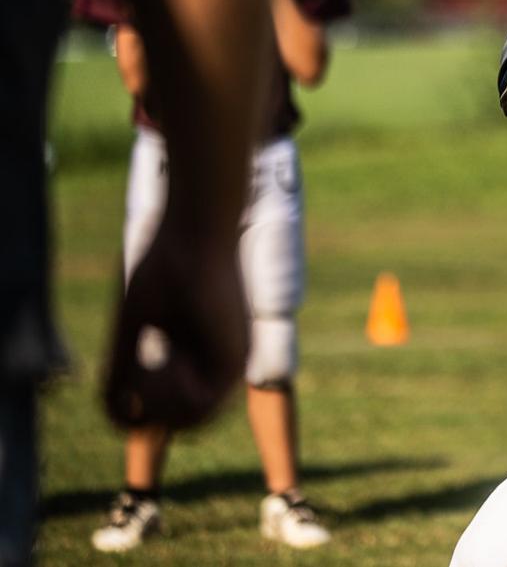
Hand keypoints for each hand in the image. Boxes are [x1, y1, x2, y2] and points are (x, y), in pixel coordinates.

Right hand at [104, 217, 248, 429]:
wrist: (196, 235)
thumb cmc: (163, 269)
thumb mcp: (134, 330)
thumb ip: (124, 374)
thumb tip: (120, 420)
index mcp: (197, 353)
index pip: (170, 406)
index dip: (139, 405)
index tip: (129, 373)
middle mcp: (218, 363)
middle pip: (179, 421)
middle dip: (148, 408)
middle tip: (138, 370)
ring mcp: (231, 363)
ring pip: (191, 421)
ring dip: (158, 404)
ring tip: (152, 364)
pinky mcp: (236, 356)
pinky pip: (201, 405)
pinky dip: (174, 394)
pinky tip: (168, 359)